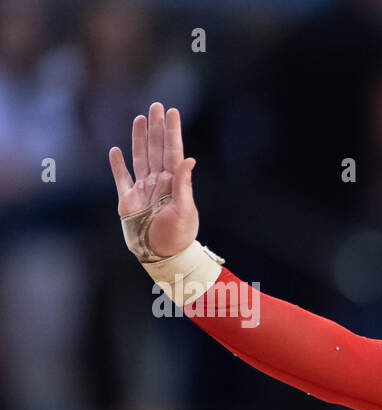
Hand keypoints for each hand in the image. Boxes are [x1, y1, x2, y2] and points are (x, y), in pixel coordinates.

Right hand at [108, 102, 198, 259]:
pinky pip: (121, 178)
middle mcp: (159, 183)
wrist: (161, 255)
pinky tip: (116, 150)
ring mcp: (143, 189)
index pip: (173, 151)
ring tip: (140, 119)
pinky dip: (117, 164)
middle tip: (156, 106)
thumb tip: (189, 160)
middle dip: (156, 128)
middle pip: (157, 149)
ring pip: (140, 157)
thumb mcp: (185, 210)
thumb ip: (184, 184)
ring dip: (139, 138)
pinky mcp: (127, 200)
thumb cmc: (177, 236)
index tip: (172, 112)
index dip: (172, 131)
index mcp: (175, 183)